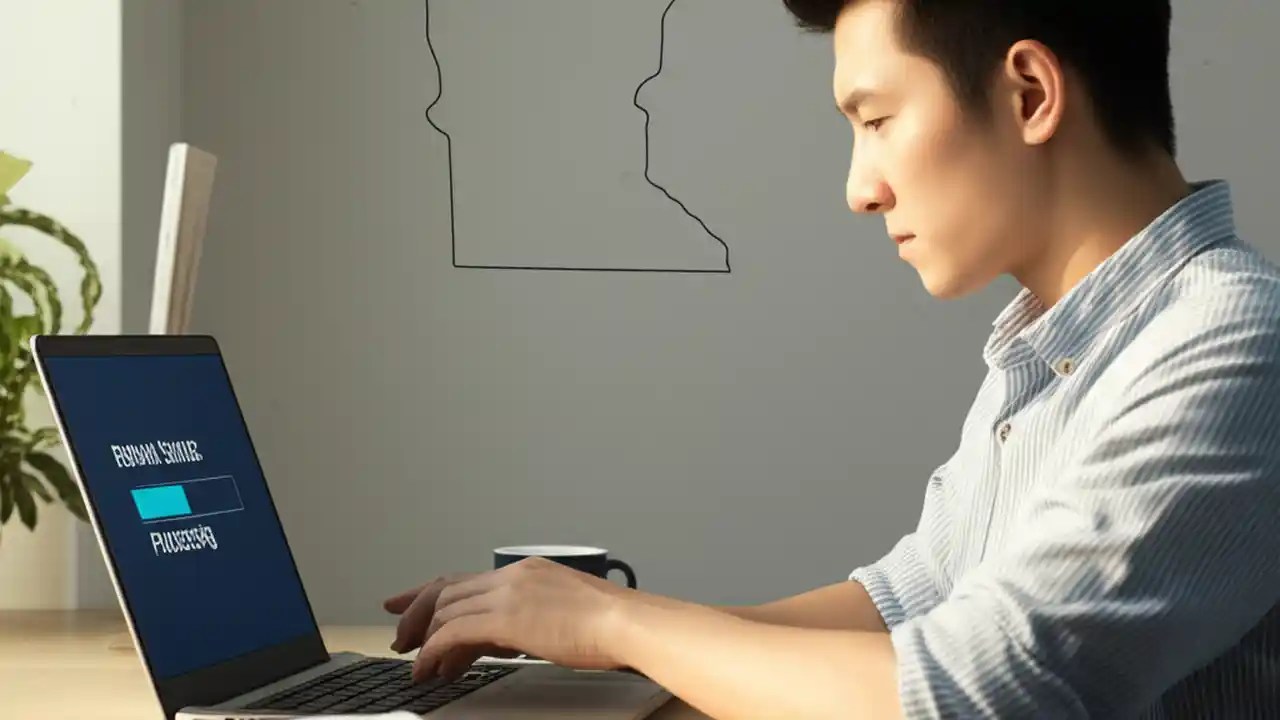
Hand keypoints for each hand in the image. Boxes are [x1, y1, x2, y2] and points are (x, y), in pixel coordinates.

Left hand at [383, 557, 628, 682]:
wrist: (626, 622)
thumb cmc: (607, 624)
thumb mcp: (558, 612)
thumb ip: (523, 618)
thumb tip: (497, 640)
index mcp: (523, 571)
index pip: (462, 578)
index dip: (426, 591)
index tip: (403, 602)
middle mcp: (510, 575)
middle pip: (444, 590)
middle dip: (416, 616)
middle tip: (399, 640)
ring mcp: (507, 594)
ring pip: (445, 611)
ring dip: (425, 640)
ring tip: (418, 665)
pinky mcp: (507, 618)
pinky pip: (454, 633)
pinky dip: (435, 651)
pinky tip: (431, 670)